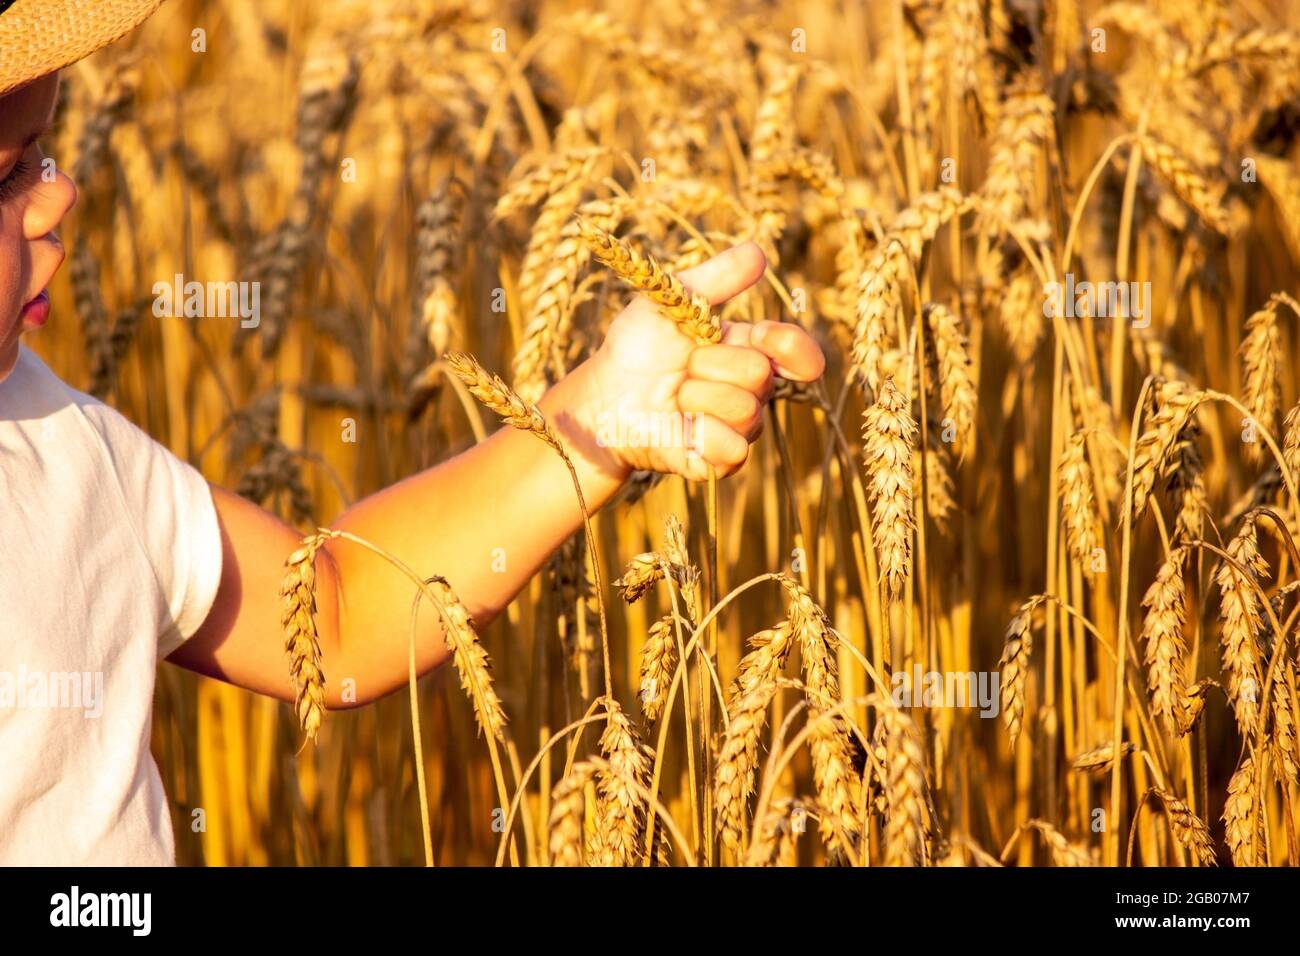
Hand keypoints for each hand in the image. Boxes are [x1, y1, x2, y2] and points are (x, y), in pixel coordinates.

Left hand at [570, 241, 824, 481]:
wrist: (602, 395)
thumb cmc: (637, 345)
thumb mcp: (672, 299)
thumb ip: (716, 278)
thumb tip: (759, 253)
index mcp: (748, 349)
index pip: (793, 350)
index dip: (790, 345)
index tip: (766, 337)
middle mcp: (751, 390)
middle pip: (759, 374)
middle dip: (711, 364)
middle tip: (681, 365)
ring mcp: (736, 427)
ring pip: (746, 411)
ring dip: (698, 397)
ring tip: (673, 396)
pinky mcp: (717, 461)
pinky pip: (732, 450)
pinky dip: (701, 434)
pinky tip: (679, 426)